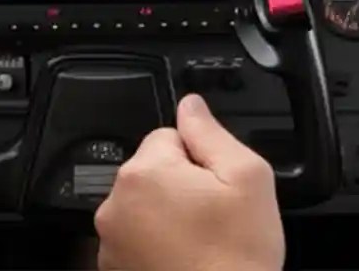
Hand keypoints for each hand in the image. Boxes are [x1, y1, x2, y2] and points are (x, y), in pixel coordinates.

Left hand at [94, 94, 283, 270]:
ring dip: (169, 216)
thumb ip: (213, 132)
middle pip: (154, 170)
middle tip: (213, 216)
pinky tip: (186, 258)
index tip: (215, 187)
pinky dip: (158, 245)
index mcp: (145, 172)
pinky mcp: (114, 267)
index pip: (169, 135)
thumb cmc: (236, 257)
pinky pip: (138, 238)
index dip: (201, 158)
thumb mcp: (247, 176)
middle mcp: (117, 203)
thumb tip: (191, 104)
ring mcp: (111, 240)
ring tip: (201, 241)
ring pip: (146, 205)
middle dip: (182, 186)